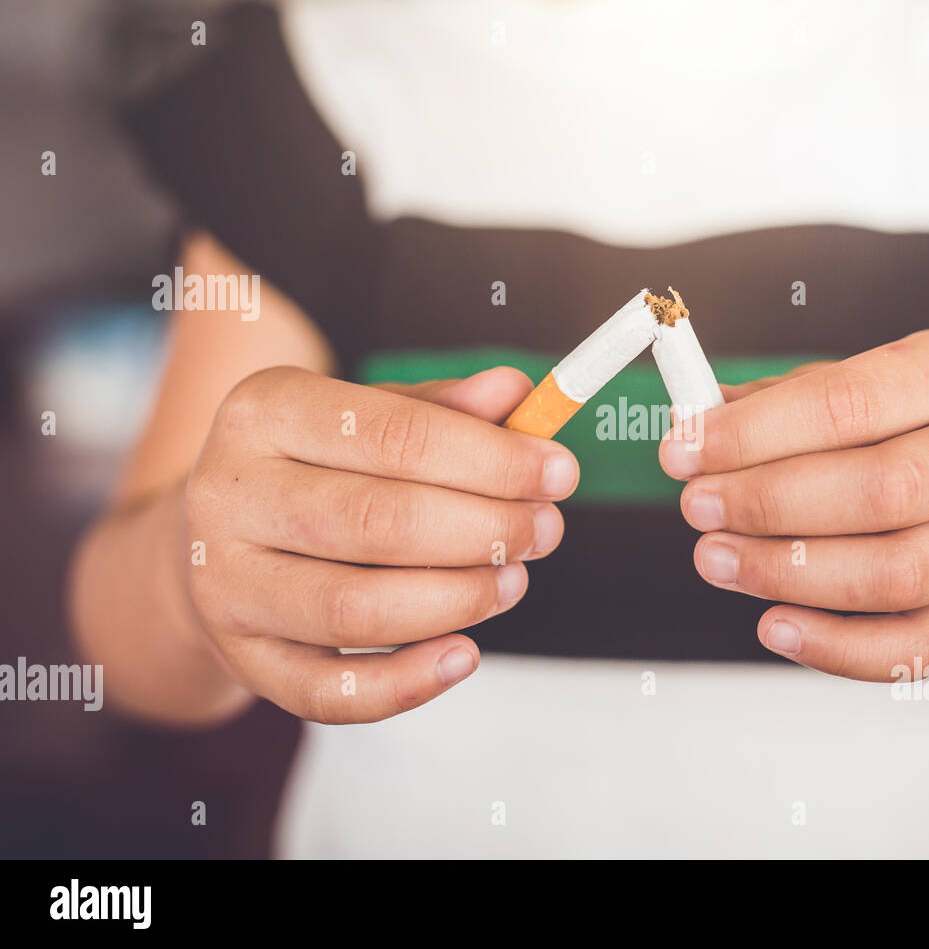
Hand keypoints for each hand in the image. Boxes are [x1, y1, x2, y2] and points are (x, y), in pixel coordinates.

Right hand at [181, 365, 578, 721]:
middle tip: (545, 530)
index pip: (396, 435)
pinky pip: (331, 690)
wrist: (215, 541)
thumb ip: (443, 409)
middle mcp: (229, 494)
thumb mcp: (366, 418)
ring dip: (459, 600)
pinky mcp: (242, 659)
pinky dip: (409, 682)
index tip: (560, 472)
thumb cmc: (315, 469)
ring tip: (513, 581)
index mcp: (266, 410)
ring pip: (358, 609)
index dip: (493, 459)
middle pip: (380, 521)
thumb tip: (516, 392)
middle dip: (488, 530)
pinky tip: (464, 655)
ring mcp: (226, 584)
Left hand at [659, 329, 928, 679]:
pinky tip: (773, 625)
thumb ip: (770, 405)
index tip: (683, 451)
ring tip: (718, 560)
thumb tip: (689, 428)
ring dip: (789, 573)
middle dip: (770, 502)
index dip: (756, 432)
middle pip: (882, 489)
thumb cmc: (901, 433)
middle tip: (696, 508)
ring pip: (896, 573)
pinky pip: (914, 648)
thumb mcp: (847, 392)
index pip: (849, 401)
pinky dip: (836, 646)